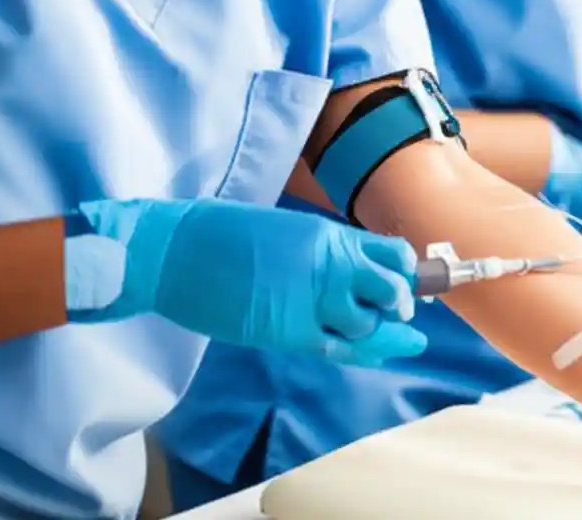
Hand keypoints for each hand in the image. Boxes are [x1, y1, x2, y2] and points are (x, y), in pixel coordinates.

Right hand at [66, 198, 425, 365]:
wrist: (174, 252)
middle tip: (398, 312)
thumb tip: (355, 266)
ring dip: (374, 330)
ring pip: (369, 324)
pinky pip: (341, 349)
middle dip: (400, 304)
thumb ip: (324, 249)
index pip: (393, 254)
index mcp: (329, 236)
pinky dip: (362, 352)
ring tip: (368, 330)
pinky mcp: (289, 331)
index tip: (406, 280)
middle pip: (392, 291)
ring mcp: (312, 301)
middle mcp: (330, 266)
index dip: (405, 271)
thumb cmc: (222, 236)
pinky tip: (374, 353)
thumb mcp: (286, 229)